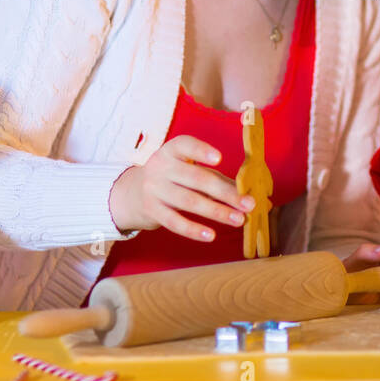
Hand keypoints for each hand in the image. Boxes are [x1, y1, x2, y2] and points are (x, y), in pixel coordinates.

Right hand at [108, 135, 255, 239]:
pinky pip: (175, 222)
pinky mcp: (152, 211)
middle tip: (248, 203)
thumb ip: (215, 178)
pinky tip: (211, 235)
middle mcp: (160, 167)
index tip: (220, 159)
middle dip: (225, 192)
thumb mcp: (187, 170)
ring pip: (189, 202)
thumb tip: (247, 193)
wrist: (130, 194)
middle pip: (196, 179)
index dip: (201, 151)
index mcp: (171, 150)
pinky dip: (193, 230)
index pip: (185, 145)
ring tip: (239, 220)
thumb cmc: (171, 178)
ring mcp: (154, 190)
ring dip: (217, 212)